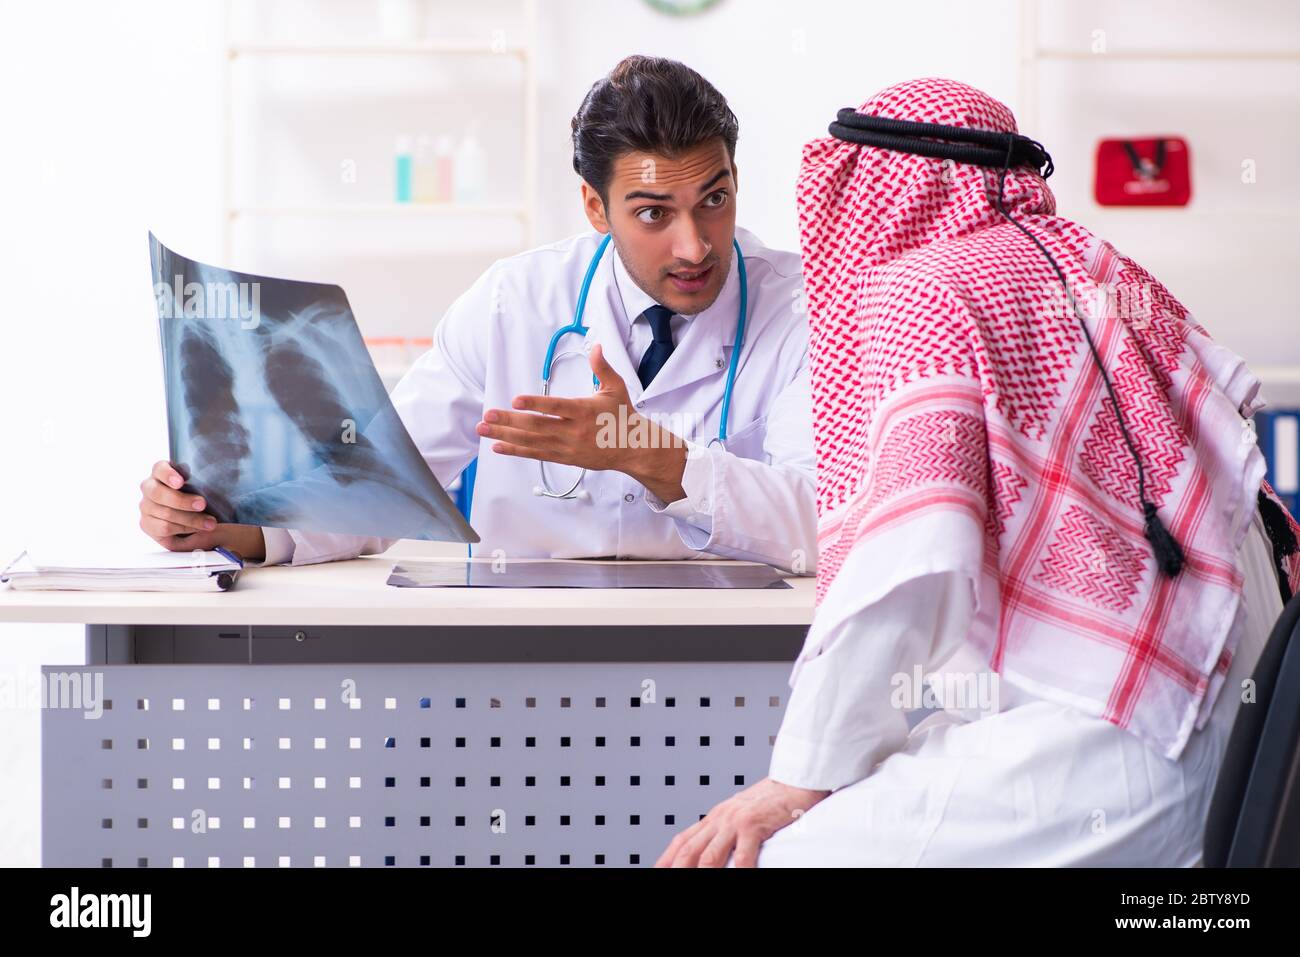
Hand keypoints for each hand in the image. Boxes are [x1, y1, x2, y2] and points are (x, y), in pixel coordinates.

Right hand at [137, 460, 265, 560]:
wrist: (197, 519)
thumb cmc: (200, 496)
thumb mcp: (204, 483)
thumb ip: (205, 475)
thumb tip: (231, 465)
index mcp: (161, 472)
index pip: (159, 468)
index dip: (168, 475)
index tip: (182, 481)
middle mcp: (150, 487)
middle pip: (157, 493)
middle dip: (182, 500)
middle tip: (202, 504)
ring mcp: (146, 506)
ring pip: (164, 513)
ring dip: (190, 519)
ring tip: (210, 523)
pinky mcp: (148, 524)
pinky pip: (163, 527)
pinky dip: (183, 528)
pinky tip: (197, 528)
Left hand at [475, 343, 687, 501]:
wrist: (632, 448)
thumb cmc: (622, 416)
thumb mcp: (616, 388)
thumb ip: (602, 367)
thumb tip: (596, 346)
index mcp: (584, 411)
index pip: (556, 407)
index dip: (536, 404)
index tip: (516, 400)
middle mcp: (573, 431)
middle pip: (537, 426)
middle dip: (509, 421)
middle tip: (487, 416)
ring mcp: (567, 446)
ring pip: (532, 442)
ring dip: (506, 436)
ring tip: (484, 430)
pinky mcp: (564, 457)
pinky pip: (537, 454)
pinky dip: (517, 451)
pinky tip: (498, 446)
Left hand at [655, 777, 830, 867]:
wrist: (795, 779)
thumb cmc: (772, 801)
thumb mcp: (741, 814)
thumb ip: (725, 831)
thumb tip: (715, 852)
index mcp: (715, 817)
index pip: (682, 840)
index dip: (667, 858)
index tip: (658, 870)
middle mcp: (719, 818)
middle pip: (688, 850)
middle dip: (676, 869)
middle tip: (666, 880)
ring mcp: (734, 820)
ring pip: (709, 855)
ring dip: (701, 874)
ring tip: (696, 885)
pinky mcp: (753, 823)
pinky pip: (743, 854)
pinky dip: (739, 870)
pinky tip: (739, 877)